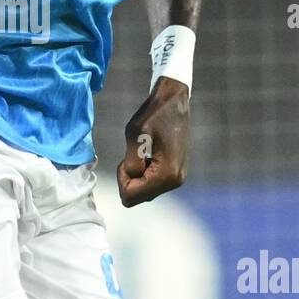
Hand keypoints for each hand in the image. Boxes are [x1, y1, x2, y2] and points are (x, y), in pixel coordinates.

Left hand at [117, 76, 190, 206]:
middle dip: (129, 179)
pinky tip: (147, 155)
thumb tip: (132, 179)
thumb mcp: (134, 135)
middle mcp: (175, 181)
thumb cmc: (153, 114)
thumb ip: (131, 162)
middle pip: (138, 197)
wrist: (174, 101)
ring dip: (136, 176)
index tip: (125, 159)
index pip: (131, 197)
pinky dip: (144, 173)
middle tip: (131, 155)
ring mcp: (177, 178)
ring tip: (139, 153)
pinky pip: (152, 184)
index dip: (121, 179)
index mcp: (166, 174)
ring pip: (145, 192)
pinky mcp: (176, 173)